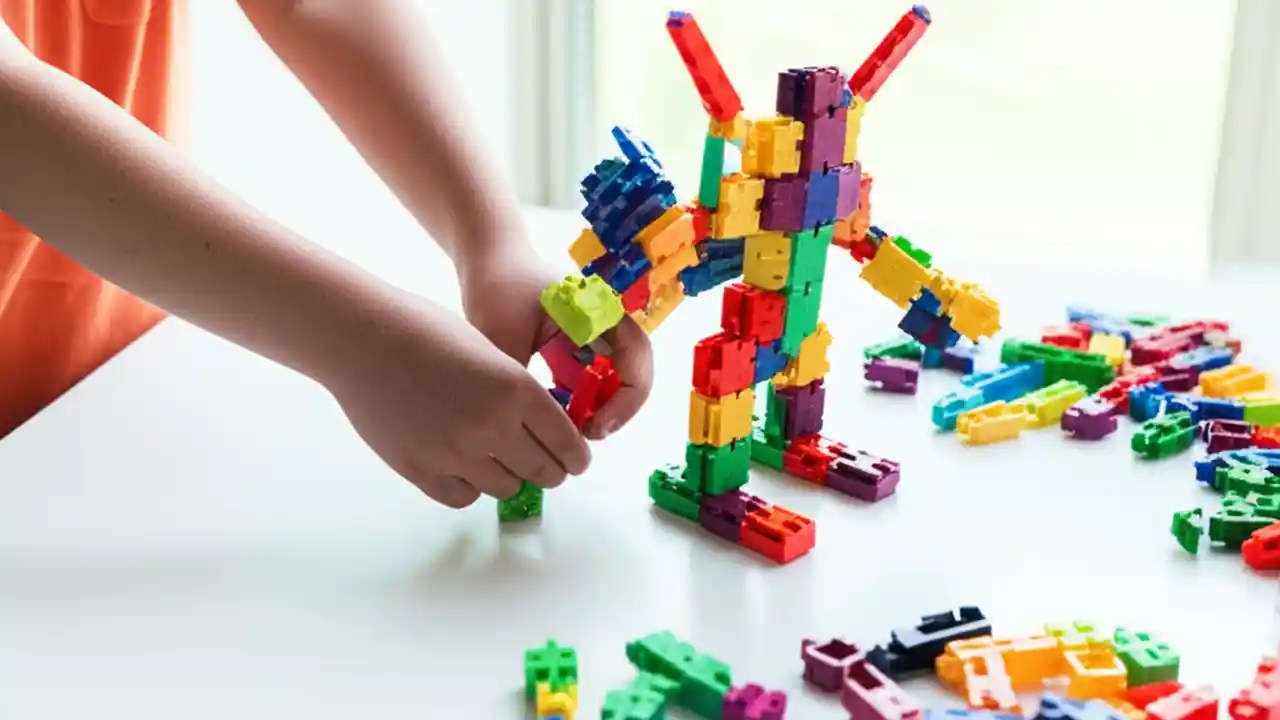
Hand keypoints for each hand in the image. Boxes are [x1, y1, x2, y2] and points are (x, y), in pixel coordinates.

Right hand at [322, 287, 590, 507]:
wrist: (363, 337)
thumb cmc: (425, 331)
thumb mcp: (490, 351)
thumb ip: (517, 393)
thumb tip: (542, 432)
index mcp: (516, 389)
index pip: (566, 443)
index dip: (575, 457)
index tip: (575, 462)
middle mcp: (492, 425)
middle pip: (542, 472)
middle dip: (550, 471)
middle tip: (545, 467)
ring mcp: (455, 452)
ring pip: (504, 488)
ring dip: (507, 477)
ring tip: (496, 459)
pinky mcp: (420, 470)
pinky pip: (463, 497)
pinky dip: (469, 486)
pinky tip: (463, 466)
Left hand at [459, 244, 654, 439]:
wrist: (486, 257)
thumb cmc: (498, 284)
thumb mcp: (503, 333)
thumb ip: (517, 379)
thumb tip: (525, 427)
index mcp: (601, 311)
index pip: (637, 360)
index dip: (626, 401)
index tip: (593, 426)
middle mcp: (606, 324)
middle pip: (629, 376)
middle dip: (611, 411)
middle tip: (579, 437)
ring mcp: (592, 336)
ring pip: (608, 383)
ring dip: (593, 409)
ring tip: (562, 431)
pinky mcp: (574, 347)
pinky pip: (586, 381)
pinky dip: (574, 401)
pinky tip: (547, 413)